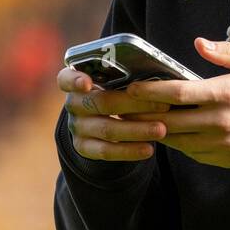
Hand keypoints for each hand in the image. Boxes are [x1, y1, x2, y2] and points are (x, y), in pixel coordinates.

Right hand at [57, 66, 171, 161]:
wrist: (102, 120)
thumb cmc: (117, 91)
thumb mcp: (115, 81)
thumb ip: (125, 78)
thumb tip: (157, 80)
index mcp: (76, 81)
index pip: (66, 78)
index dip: (75, 80)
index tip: (87, 83)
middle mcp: (73, 103)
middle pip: (100, 102)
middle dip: (133, 104)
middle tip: (163, 105)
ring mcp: (77, 127)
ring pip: (107, 129)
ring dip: (137, 130)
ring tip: (161, 129)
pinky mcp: (83, 147)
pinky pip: (106, 151)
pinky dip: (129, 151)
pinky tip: (148, 149)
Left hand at [123, 37, 229, 169]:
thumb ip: (227, 52)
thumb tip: (198, 43)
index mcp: (226, 93)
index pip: (177, 94)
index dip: (149, 92)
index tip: (131, 88)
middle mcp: (220, 121)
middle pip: (168, 120)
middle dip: (141, 114)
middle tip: (122, 108)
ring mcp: (221, 144)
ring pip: (175, 140)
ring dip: (155, 130)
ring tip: (137, 119)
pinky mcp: (223, 159)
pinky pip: (190, 152)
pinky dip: (176, 142)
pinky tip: (168, 132)